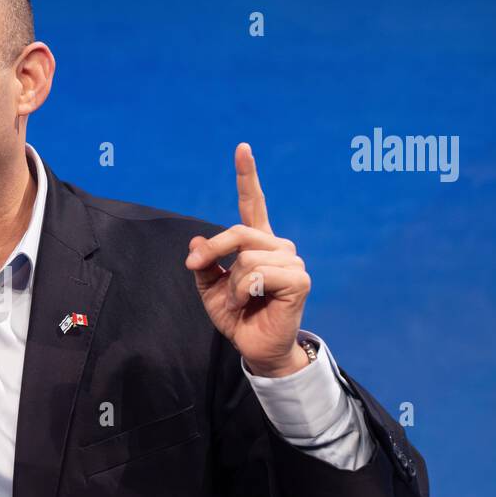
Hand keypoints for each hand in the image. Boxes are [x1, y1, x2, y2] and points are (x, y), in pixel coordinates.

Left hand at [184, 143, 310, 376]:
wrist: (255, 348)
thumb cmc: (238, 316)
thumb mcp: (209, 288)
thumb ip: (204, 263)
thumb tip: (196, 241)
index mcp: (258, 243)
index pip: (253, 204)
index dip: (247, 176)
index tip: (242, 148)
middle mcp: (279, 246)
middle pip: (238, 232)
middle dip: (212, 251)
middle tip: (196, 267)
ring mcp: (292, 260)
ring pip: (246, 258)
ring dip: (232, 285)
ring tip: (241, 301)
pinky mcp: (299, 279)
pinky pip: (256, 275)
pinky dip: (243, 293)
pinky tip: (251, 304)